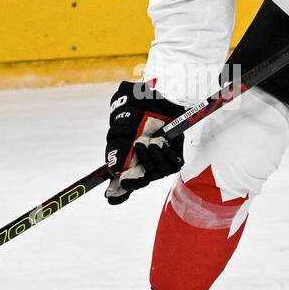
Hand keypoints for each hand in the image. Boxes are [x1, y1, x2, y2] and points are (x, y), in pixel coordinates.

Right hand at [104, 81, 187, 204]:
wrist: (160, 94)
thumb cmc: (138, 106)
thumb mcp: (122, 123)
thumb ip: (117, 148)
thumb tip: (115, 171)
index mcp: (124, 158)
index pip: (121, 184)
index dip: (117, 193)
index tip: (115, 195)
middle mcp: (140, 163)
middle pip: (137, 182)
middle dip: (138, 169)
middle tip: (138, 147)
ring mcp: (157, 161)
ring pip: (155, 173)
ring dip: (152, 158)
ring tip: (151, 140)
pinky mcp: (173, 156)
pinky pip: (171, 165)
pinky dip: (166, 155)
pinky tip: (162, 142)